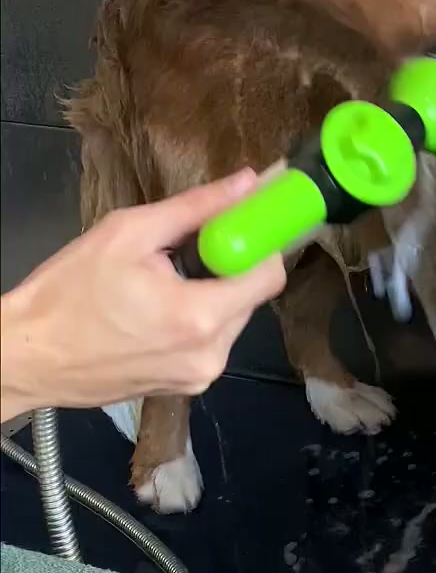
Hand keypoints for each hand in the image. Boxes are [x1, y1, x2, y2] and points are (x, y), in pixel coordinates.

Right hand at [0, 173, 285, 421]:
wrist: (29, 355)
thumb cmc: (70, 291)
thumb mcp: (128, 233)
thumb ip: (195, 209)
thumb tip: (248, 183)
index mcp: (200, 317)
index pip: (270, 275)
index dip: (258, 244)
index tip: (236, 227)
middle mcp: (211, 356)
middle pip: (251, 298)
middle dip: (228, 269)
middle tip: (184, 252)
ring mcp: (198, 378)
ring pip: (231, 320)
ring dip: (210, 295)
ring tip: (160, 284)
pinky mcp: (184, 389)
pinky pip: (208, 344)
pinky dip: (194, 322)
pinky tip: (154, 311)